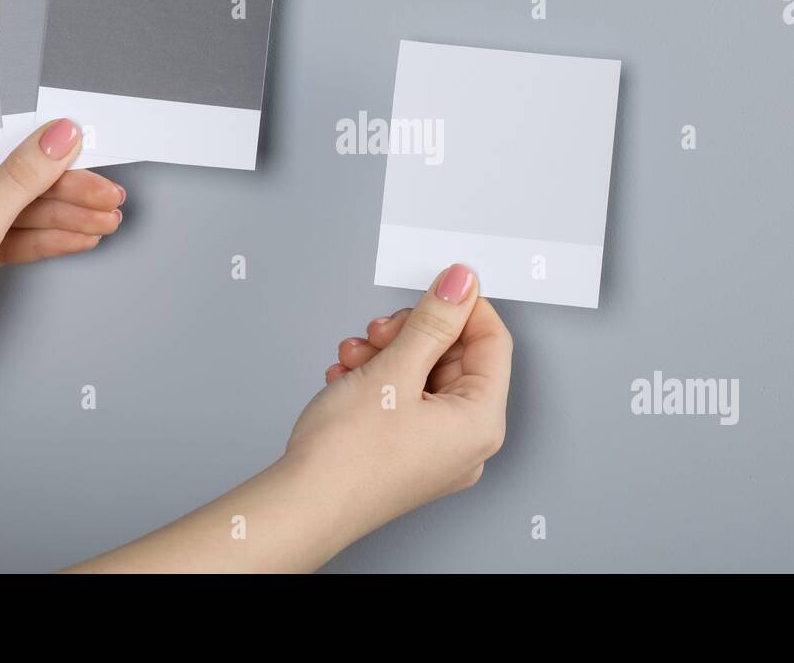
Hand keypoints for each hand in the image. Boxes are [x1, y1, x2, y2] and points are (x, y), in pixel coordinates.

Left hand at [0, 119, 123, 393]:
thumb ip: (20, 179)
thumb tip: (57, 136)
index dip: (36, 141)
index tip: (80, 142)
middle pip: (7, 174)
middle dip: (61, 188)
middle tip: (106, 194)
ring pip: (16, 207)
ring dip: (63, 215)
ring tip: (105, 220)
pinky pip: (13, 234)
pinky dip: (47, 237)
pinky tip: (81, 236)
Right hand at [286, 264, 512, 534]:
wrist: (300, 507)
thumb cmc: (346, 457)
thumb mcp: (394, 369)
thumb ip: (433, 321)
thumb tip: (460, 286)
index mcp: (480, 424)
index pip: (493, 343)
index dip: (464, 308)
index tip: (437, 286)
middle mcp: (465, 444)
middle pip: (454, 359)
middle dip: (412, 335)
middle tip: (380, 331)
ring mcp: (435, 453)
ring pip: (423, 377)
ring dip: (387, 354)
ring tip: (353, 357)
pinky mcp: (406, 455)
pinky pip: (405, 401)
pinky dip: (377, 381)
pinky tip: (347, 377)